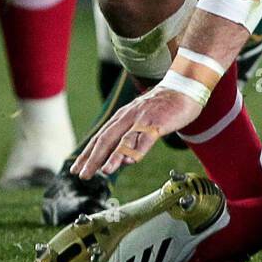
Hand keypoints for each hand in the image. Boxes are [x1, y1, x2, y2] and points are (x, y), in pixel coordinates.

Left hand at [73, 85, 202, 177]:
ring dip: (112, 156)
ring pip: (124, 140)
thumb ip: (130, 134)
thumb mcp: (141, 117)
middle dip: (92, 158)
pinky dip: (137, 150)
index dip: (87, 153)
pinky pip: (146, 139)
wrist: (185, 86)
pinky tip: (130, 161)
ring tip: (104, 171)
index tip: (75, 169)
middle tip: (82, 175)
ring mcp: (143, 119)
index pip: (100, 137)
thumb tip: (120, 159)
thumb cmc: (164, 105)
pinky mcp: (158, 123)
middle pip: (106, 139)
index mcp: (123, 116)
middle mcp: (129, 116)